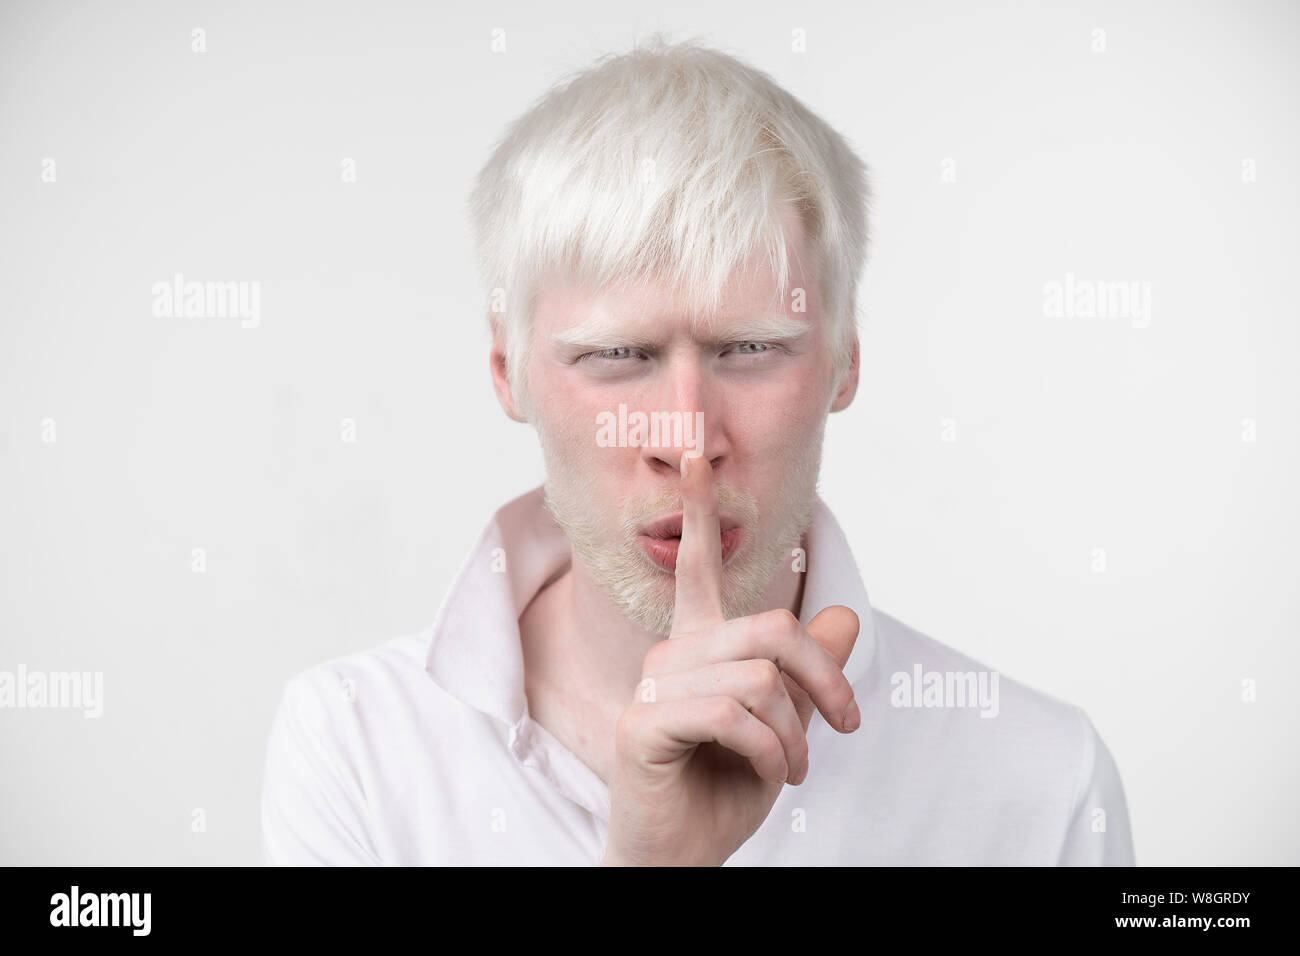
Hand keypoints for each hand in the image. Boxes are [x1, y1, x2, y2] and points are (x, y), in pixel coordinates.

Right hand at [600, 454, 860, 865]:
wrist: (684, 855)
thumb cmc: (725, 789)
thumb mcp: (786, 727)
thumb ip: (809, 673)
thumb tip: (846, 615)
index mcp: (700, 645)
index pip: (697, 564)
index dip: (696, 508)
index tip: (694, 451)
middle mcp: (673, 652)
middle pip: (770, 627)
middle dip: (824, 676)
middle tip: (846, 724)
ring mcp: (654, 685)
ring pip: (758, 677)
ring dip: (796, 733)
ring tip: (797, 768)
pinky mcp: (644, 723)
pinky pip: (733, 715)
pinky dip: (773, 751)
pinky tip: (775, 775)